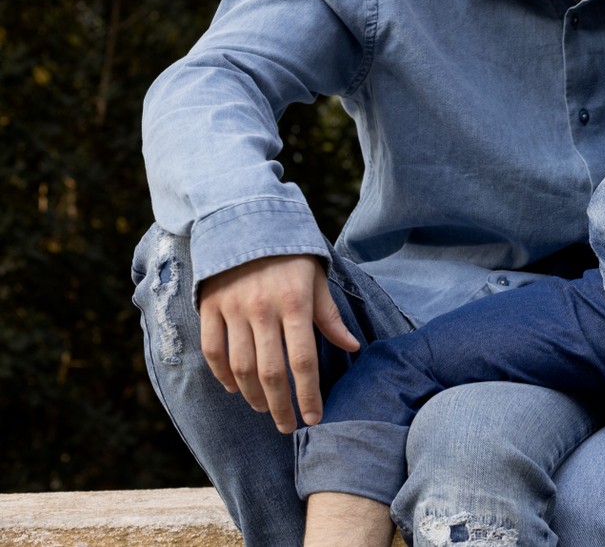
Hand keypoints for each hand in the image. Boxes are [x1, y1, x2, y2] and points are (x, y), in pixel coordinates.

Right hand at [197, 254, 359, 431]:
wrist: (245, 220)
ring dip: (253, 395)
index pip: (304, 360)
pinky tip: (235, 388)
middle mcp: (263, 309)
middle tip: (289, 426)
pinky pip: (213, 351)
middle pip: (271, 372)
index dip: (308, 394)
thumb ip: (329, 316)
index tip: (314, 418)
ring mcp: (233, 309)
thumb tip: (353, 347)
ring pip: (240, 367)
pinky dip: (223, 376)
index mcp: (295, 303)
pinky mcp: (209, 307)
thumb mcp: (316, 279)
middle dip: (281, 406)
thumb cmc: (290, 255)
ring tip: (265, 408)